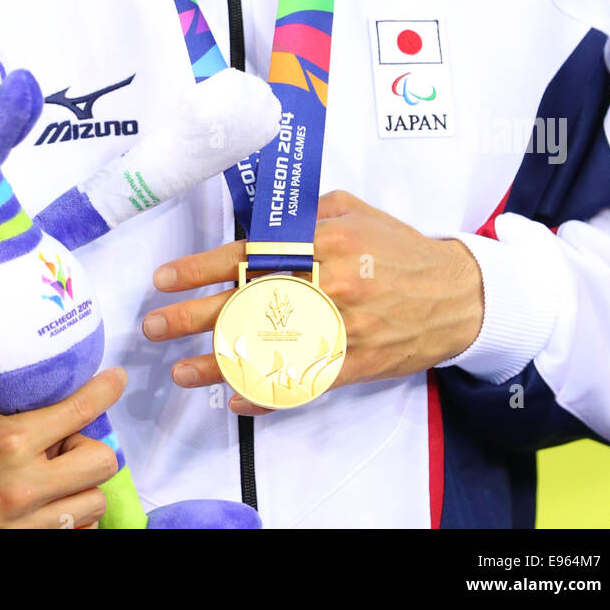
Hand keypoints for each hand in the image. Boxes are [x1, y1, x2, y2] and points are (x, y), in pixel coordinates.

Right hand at [0, 366, 126, 528]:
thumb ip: (8, 403)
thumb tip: (41, 389)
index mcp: (10, 439)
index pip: (83, 407)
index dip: (105, 388)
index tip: (113, 380)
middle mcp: (24, 485)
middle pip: (103, 462)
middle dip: (90, 443)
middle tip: (67, 437)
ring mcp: (22, 524)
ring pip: (93, 503)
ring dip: (80, 483)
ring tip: (54, 471)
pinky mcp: (14, 547)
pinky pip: (69, 535)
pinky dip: (67, 518)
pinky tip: (45, 502)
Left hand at [144, 190, 483, 412]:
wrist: (455, 292)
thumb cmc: (397, 248)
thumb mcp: (350, 210)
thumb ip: (302, 215)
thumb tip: (255, 225)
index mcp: (324, 240)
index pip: (248, 254)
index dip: (202, 268)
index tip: (166, 279)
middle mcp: (329, 283)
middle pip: (248, 302)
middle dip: (193, 315)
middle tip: (155, 325)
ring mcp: (342, 326)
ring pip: (268, 347)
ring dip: (217, 362)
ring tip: (180, 370)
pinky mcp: (355, 361)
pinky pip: (303, 381)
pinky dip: (267, 393)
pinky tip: (235, 399)